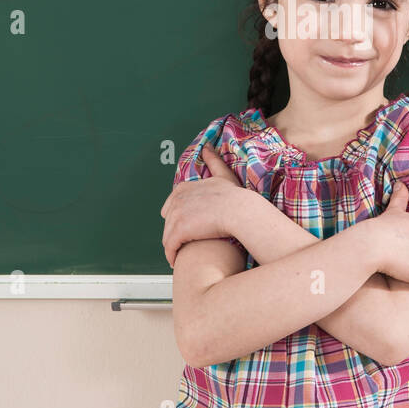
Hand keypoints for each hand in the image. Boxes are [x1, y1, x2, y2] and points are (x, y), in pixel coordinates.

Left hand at [160, 145, 242, 266]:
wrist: (240, 211)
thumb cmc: (235, 197)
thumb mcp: (222, 175)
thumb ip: (213, 161)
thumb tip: (207, 147)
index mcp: (184, 188)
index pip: (172, 205)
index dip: (180, 217)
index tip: (188, 226)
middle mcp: (176, 200)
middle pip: (168, 221)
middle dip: (175, 232)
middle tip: (185, 242)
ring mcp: (176, 215)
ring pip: (168, 235)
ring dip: (173, 246)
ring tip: (179, 254)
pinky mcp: (178, 231)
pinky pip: (170, 247)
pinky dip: (172, 255)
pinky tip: (176, 261)